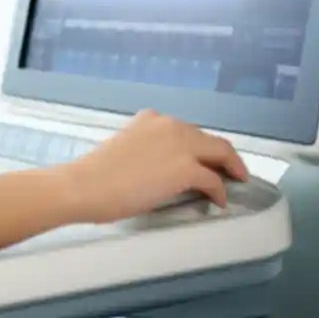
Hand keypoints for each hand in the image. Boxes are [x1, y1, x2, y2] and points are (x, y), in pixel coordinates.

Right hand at [57, 110, 249, 223]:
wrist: (85, 185)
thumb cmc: (95, 173)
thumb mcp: (125, 147)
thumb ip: (147, 149)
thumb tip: (162, 168)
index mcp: (151, 119)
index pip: (187, 131)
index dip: (201, 146)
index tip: (206, 157)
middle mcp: (170, 125)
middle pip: (210, 140)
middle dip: (223, 156)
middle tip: (230, 171)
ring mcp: (180, 146)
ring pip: (220, 153)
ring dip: (229, 168)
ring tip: (233, 182)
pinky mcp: (186, 169)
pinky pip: (214, 180)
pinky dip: (220, 191)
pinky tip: (219, 200)